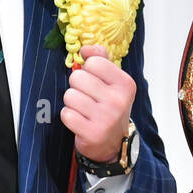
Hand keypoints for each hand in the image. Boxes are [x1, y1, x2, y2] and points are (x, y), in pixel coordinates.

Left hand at [61, 44, 135, 162]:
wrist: (113, 143)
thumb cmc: (110, 107)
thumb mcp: (113, 82)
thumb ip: (101, 59)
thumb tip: (85, 49)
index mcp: (125, 84)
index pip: (93, 63)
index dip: (88, 70)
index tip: (95, 80)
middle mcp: (118, 101)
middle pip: (77, 78)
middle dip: (77, 86)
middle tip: (87, 97)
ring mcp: (106, 118)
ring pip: (69, 96)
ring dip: (72, 102)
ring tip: (83, 109)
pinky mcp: (92, 133)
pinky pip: (66, 114)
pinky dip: (69, 117)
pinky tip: (80, 121)